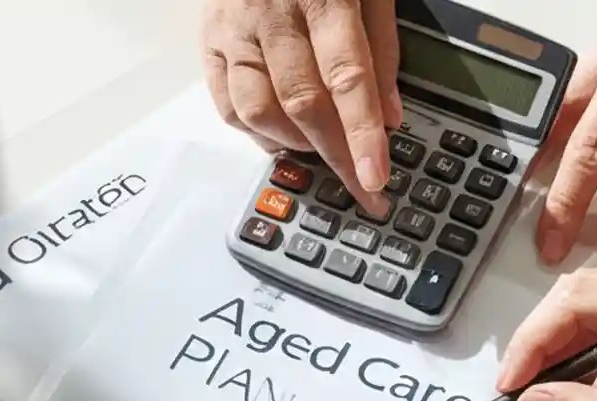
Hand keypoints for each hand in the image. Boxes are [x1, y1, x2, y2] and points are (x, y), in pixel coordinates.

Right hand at [201, 0, 400, 213]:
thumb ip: (381, 46)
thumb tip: (387, 115)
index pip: (346, 77)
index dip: (361, 133)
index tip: (375, 177)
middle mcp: (272, 14)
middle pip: (302, 103)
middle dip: (336, 155)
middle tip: (362, 188)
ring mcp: (235, 30)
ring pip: (258, 111)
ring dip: (294, 144)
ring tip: (321, 148)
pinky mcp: (209, 41)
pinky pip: (227, 106)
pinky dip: (257, 132)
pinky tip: (282, 134)